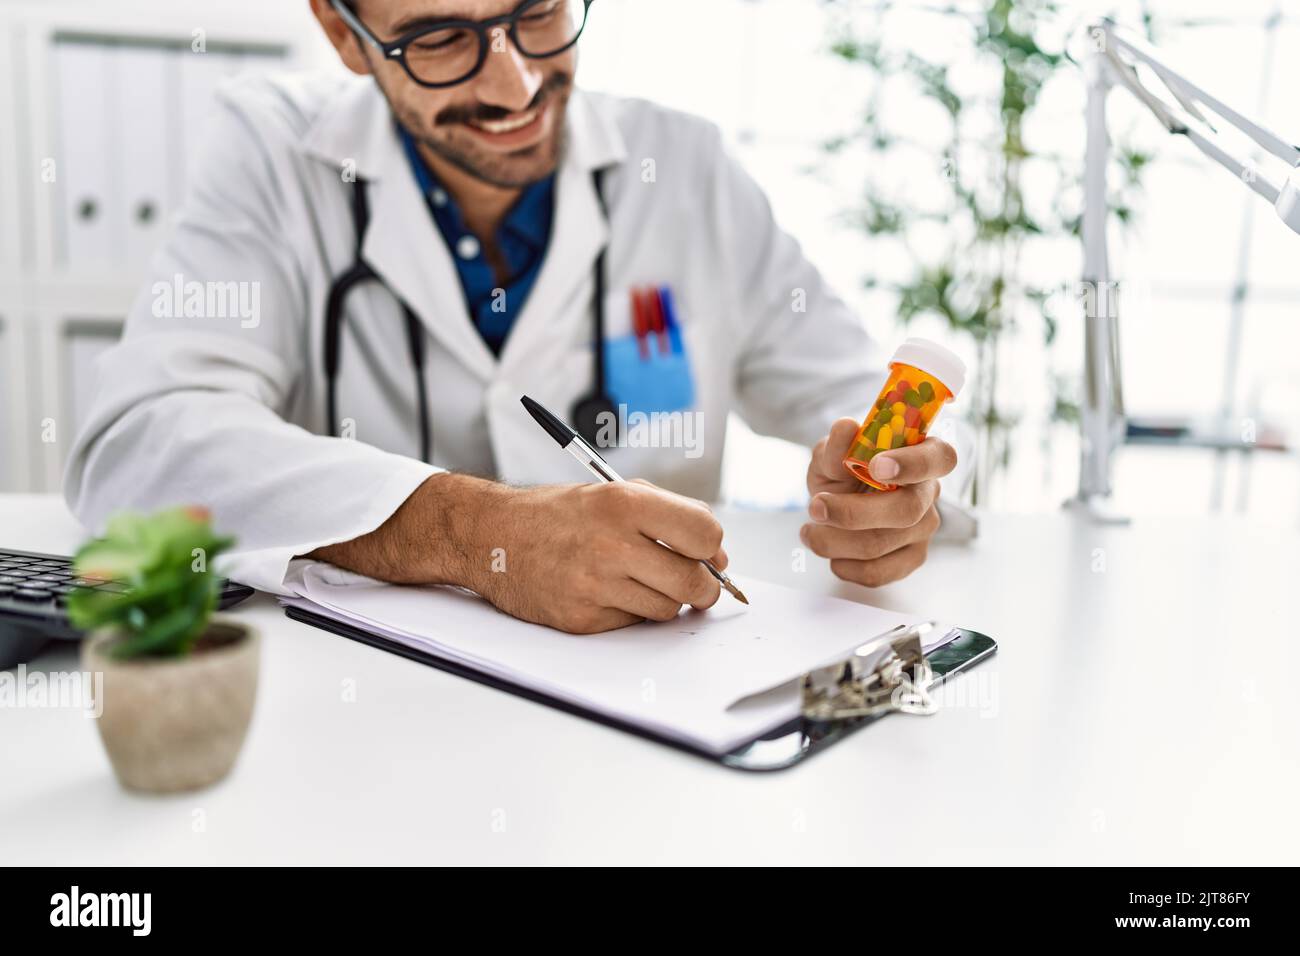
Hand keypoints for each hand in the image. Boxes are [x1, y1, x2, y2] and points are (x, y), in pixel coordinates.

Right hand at [474, 479, 727, 632]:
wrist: (493, 536)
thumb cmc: (557, 514)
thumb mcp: (612, 492)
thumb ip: (668, 514)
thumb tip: (715, 555)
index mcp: (625, 503)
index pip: (704, 534)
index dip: (713, 549)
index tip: (709, 555)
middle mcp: (611, 544)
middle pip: (692, 581)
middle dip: (704, 587)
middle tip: (698, 584)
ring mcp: (594, 585)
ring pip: (667, 609)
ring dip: (664, 599)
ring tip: (637, 579)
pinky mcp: (581, 618)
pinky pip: (632, 623)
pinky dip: (629, 611)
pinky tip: (607, 591)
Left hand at [802, 417, 956, 586]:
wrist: (835, 502)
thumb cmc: (841, 472)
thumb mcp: (832, 455)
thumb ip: (837, 445)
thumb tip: (846, 428)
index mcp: (922, 454)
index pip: (939, 458)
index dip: (912, 464)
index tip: (876, 466)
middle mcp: (928, 493)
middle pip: (906, 510)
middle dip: (853, 513)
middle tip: (815, 506)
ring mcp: (923, 529)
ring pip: (880, 544)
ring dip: (833, 541)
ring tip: (809, 530)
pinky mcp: (910, 558)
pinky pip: (877, 573)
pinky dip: (843, 564)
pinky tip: (829, 550)